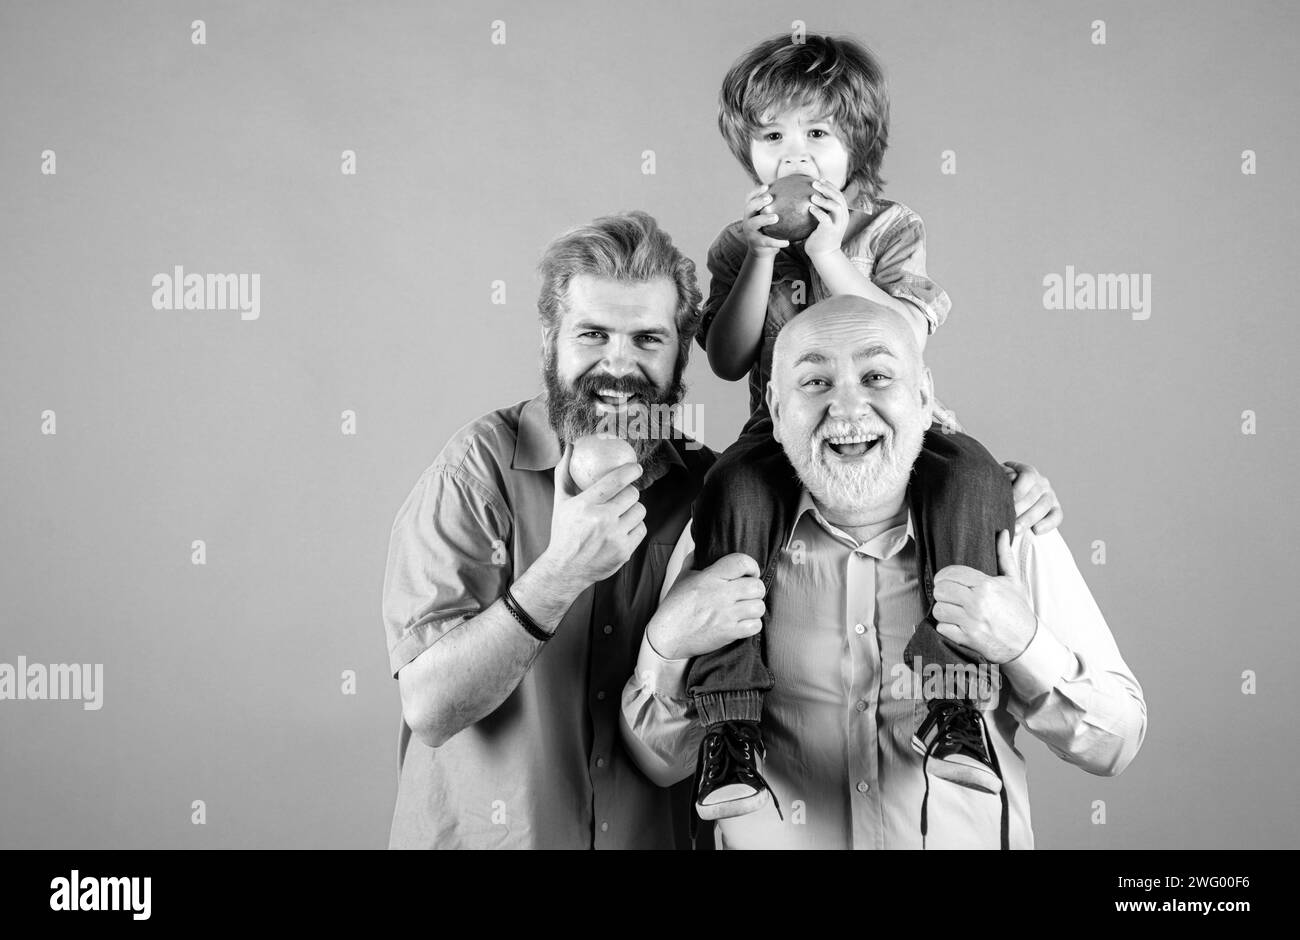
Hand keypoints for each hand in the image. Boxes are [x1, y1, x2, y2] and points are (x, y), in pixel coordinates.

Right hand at [539, 444, 645, 594]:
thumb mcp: (560, 501)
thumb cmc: (563, 532)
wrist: (565, 569)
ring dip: (633, 510)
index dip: (630, 471)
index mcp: (586, 505)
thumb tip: (571, 447)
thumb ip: (565, 472)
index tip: (636, 468)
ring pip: (640, 511)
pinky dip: (635, 527)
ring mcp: (615, 537)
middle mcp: (602, 520)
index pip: (616, 480)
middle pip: (632, 495)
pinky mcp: (624, 551)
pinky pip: (641, 529)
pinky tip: (624, 527)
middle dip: (630, 492)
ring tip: (623, 512)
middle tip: (625, 495)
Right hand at [645, 553, 765, 660]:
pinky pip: (755, 626)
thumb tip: (700, 549)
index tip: (750, 572)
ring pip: (758, 607)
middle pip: (756, 586)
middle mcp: (720, 595)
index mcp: (709, 578)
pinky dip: (752, 625)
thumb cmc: (675, 607)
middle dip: (756, 589)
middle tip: (748, 593)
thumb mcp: (682, 578)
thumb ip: (693, 560)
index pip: (741, 562)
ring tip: (746, 609)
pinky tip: (743, 623)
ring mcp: (725, 615)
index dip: (752, 565)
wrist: (667, 635)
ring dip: (754, 608)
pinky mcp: (728, 633)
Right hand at [740, 184, 790, 256]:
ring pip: (754, 223)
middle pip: (749, 207)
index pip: (750, 198)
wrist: (761, 251)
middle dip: (758, 201)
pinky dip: (777, 242)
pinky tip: (787, 242)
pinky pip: (766, 241)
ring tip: (776, 217)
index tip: (766, 186)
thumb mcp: (771, 219)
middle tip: (769, 198)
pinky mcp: (755, 243)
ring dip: (764, 219)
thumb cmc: (769, 231)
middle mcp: (748, 219)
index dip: (756, 191)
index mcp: (751, 211)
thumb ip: (779, 209)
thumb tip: (800, 198)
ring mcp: (750, 231)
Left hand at [803, 178, 849, 259]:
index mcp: (842, 214)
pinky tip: (810, 208)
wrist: (824, 255)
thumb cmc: (820, 238)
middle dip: (827, 188)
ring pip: (836, 206)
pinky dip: (818, 212)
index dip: (831, 186)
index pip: (839, 195)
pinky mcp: (831, 231)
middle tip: (815, 183)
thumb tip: (807, 199)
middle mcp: (842, 217)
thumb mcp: (824, 223)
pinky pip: (826, 218)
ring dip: (824, 199)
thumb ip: (821, 211)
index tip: (820, 180)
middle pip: (839, 197)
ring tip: (812, 196)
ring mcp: (838, 224)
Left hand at [931, 530, 1036, 663]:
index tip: (944, 580)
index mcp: (986, 585)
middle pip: (941, 590)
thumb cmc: (1018, 610)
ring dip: (943, 610)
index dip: (943, 576)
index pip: (951, 573)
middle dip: (942, 592)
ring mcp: (971, 621)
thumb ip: (1004, 556)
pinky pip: (942, 627)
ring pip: (939, 609)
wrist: (1028, 643)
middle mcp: (977, 602)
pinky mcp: (968, 638)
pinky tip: (956, 625)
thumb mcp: (1013, 581)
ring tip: (953, 610)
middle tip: (948, 596)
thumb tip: (1003, 532)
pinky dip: (946, 627)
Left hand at [1002, 461, 1062, 534]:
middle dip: (1020, 510)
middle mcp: (1042, 483)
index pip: (1027, 477)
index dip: (1018, 490)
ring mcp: (1051, 496)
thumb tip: (1011, 477)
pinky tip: (1036, 531)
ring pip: (1043, 507)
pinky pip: (1056, 517)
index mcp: (1028, 472)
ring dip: (1029, 519)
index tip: (1007, 502)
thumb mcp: (999, 480)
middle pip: (1034, 495)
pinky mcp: (1056, 510)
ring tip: (1016, 530)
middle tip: (1008, 522)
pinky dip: (1048, 524)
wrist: (1010, 501)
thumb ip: (1003, 476)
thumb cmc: (1000, 489)